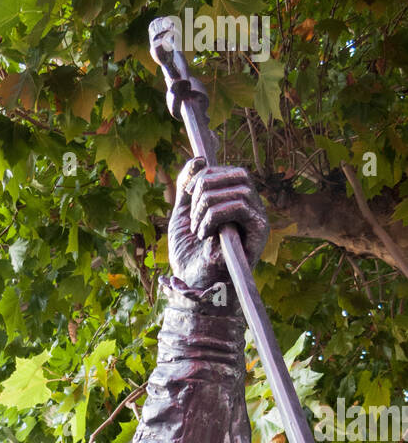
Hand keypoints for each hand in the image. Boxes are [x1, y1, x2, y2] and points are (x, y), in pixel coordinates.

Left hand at [168, 158, 268, 288]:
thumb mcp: (183, 214)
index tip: (188, 193)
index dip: (207, 174)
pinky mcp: (259, 230)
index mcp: (234, 201)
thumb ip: (188, 187)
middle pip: (237, 174)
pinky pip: (240, 206)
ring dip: (207, 206)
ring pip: (238, 189)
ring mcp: (257, 218)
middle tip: (192, 214)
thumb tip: (199, 158)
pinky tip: (206, 235)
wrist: (193, 284)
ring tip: (198, 229)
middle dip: (206, 187)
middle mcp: (251, 207)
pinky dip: (214, 217)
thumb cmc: (190, 255)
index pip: (229, 171)